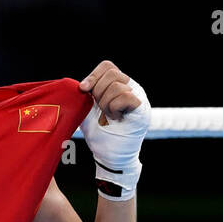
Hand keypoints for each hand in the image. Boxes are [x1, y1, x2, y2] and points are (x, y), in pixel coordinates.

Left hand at [78, 61, 150, 200]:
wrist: (109, 155)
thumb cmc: (99, 132)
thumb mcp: (87, 109)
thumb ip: (86, 93)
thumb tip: (80, 84)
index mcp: (117, 85)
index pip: (107, 66)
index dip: (93, 75)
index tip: (83, 89)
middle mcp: (131, 88)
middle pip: (112, 73)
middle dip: (98, 91)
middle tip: (99, 108)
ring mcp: (139, 97)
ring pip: (117, 85)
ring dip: (106, 103)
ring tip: (109, 116)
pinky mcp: (142, 108)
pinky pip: (126, 96)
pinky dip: (115, 108)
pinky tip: (116, 118)